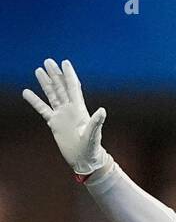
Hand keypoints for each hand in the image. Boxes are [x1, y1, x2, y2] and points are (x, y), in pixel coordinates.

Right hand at [23, 58, 108, 178]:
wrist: (84, 160)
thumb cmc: (92, 148)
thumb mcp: (94, 135)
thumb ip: (97, 122)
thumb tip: (103, 110)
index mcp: (79, 109)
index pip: (73, 87)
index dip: (69, 75)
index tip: (65, 62)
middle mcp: (70, 109)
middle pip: (61, 87)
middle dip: (55, 74)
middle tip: (48, 61)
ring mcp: (61, 115)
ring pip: (52, 95)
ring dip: (46, 83)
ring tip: (38, 70)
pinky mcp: (54, 123)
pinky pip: (43, 109)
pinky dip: (35, 101)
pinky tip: (27, 93)